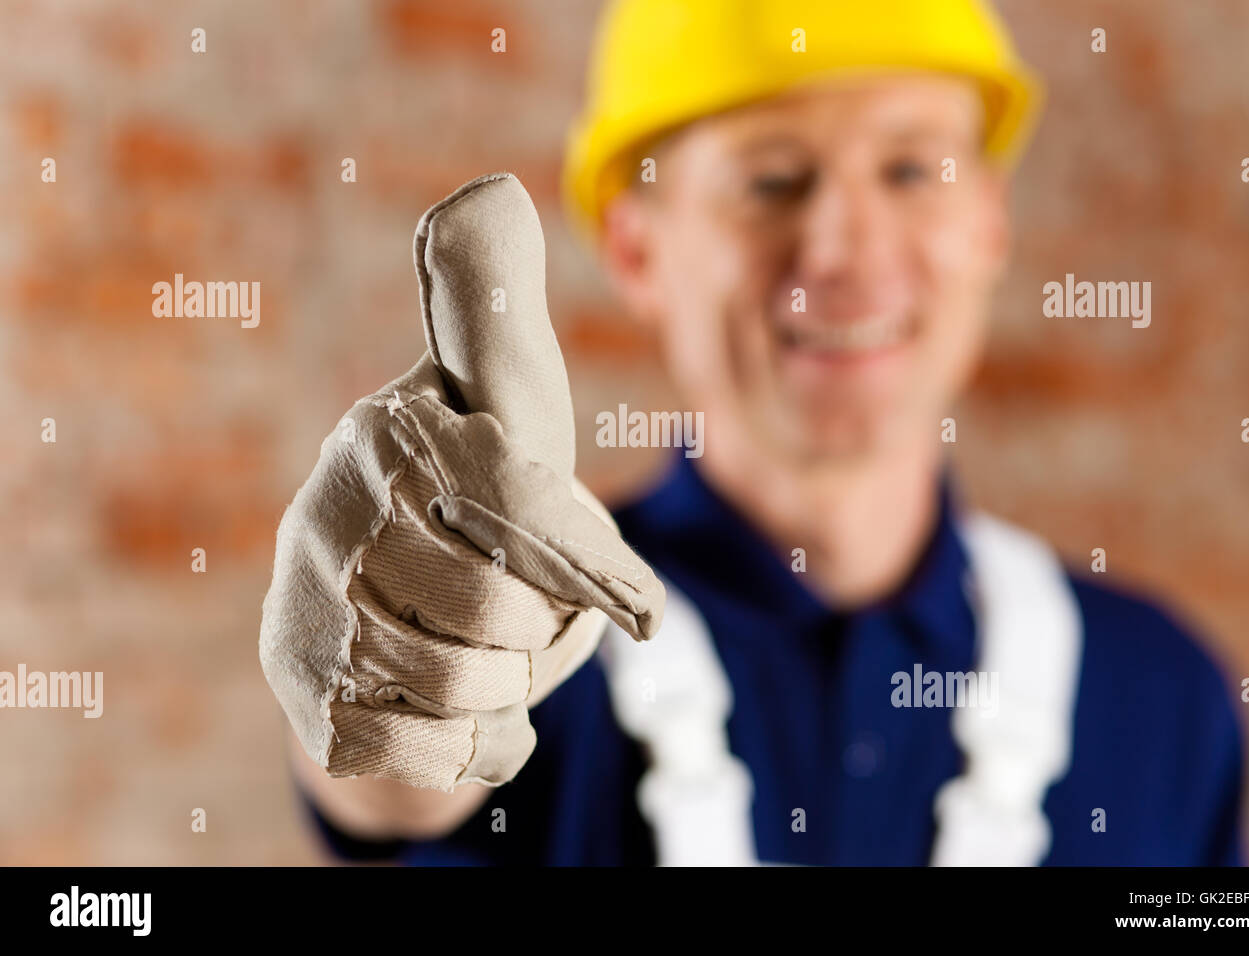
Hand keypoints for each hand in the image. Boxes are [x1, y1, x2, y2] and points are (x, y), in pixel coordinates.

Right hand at [259, 173, 663, 790]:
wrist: (372, 613)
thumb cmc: (468, 486)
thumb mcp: (497, 391)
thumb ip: (493, 303)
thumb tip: (482, 192)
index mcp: (394, 434)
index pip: (520, 503)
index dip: (586, 561)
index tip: (639, 608)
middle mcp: (332, 514)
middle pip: (506, 611)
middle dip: (541, 623)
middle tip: (525, 607)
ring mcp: (308, 611)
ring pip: (468, 690)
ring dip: (507, 684)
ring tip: (492, 652)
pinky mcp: (305, 700)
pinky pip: (422, 753)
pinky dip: (466, 745)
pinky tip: (461, 709)